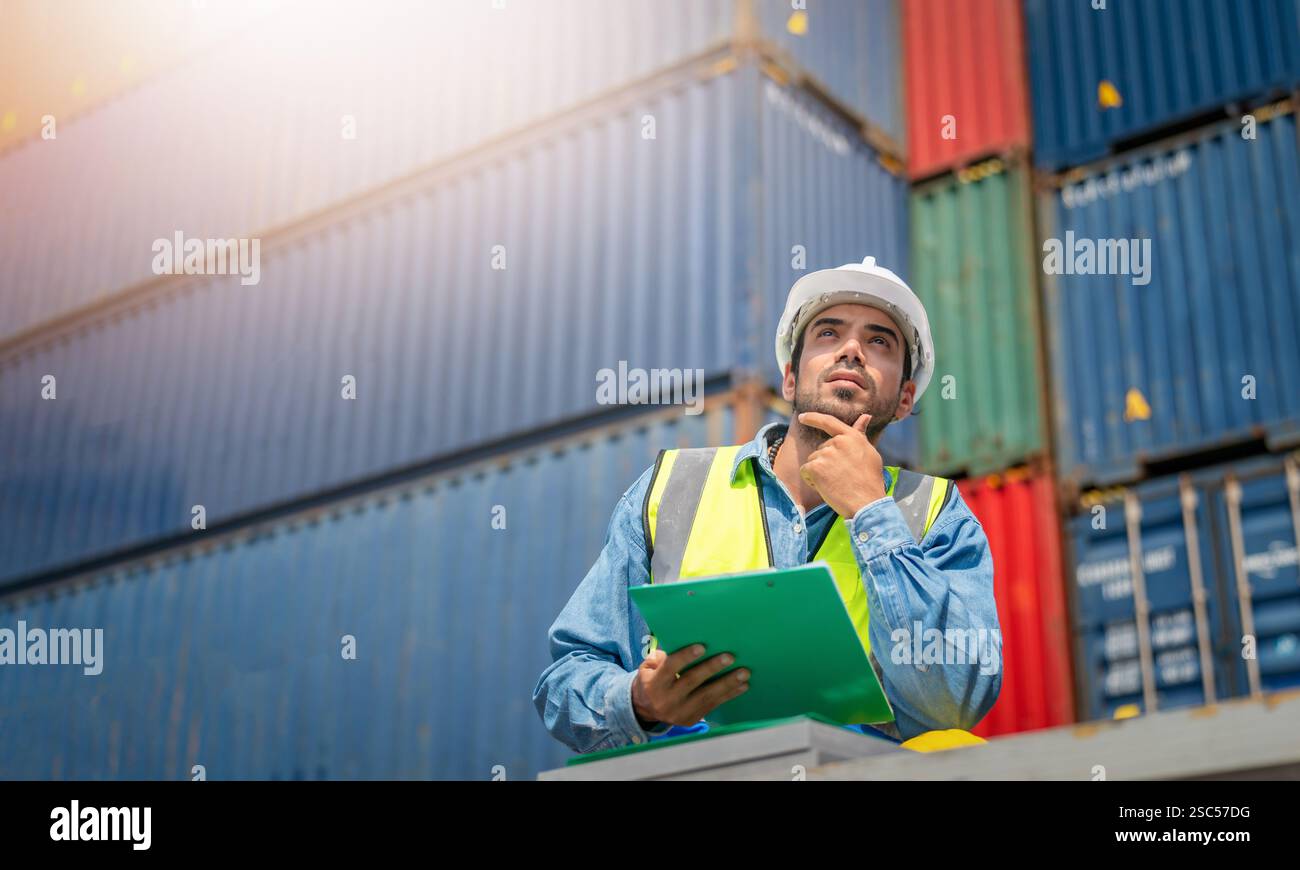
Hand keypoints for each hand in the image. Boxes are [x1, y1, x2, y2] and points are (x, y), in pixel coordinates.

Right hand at [631, 643, 749, 727]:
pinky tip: (742, 686)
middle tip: (730, 656)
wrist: (646, 710)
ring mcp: (680, 712)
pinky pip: (712, 705)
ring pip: (706, 696)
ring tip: (744, 673)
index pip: (670, 668)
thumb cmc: (652, 680)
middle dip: (712, 668)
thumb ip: (660, 658)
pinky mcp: (691, 719)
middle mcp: (667, 700)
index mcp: (655, 684)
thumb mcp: (647, 668)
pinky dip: (729, 695)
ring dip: (727, 683)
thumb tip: (683, 646)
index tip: (702, 646)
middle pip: (692, 681)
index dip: (686, 657)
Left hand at [797, 411, 885, 517]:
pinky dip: (811, 480)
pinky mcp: (815, 467)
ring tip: (836, 483)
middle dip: (826, 462)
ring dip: (819, 472)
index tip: (801, 417)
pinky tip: (826, 487)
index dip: (813, 418)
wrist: (866, 502)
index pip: (828, 422)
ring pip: (813, 460)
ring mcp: (825, 454)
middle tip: (841, 476)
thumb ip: (860, 434)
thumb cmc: (870, 480)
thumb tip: (865, 416)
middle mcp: (837, 442)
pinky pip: (805, 471)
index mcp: (851, 437)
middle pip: (821, 449)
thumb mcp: (869, 453)